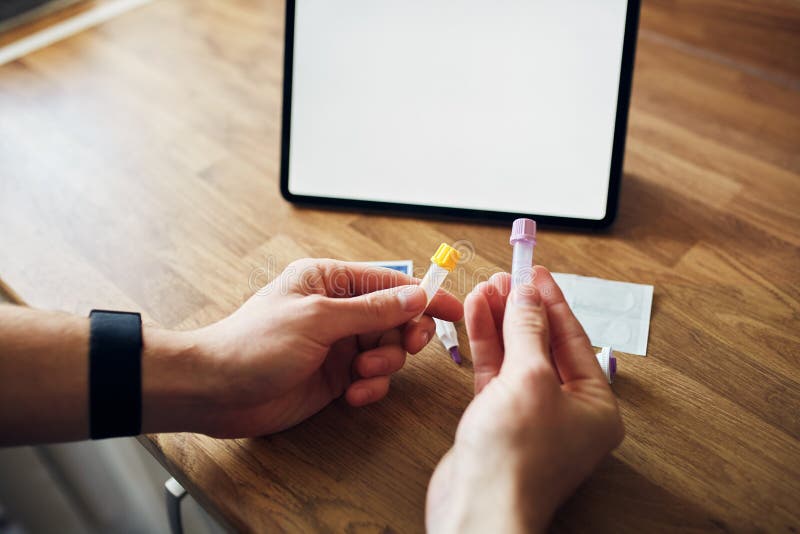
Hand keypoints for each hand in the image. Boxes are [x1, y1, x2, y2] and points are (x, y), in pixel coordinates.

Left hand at [143, 259, 462, 437]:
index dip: (424, 296)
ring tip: (359, 375)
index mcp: (329, 281)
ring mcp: (336, 345)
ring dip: (383, 367)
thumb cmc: (254, 343)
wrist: (216, 391)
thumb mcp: (318, 319)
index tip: (453, 311)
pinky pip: (370, 380)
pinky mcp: (334, 376)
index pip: (390, 283)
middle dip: (402, 337)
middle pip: (395, 319)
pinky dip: (369, 388)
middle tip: (404, 348)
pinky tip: (350, 395)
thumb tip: (415, 295)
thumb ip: (372, 310)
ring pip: (386, 352)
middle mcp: (336, 310)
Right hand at [426, 267, 623, 532]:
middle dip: (523, 309)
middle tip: (507, 277)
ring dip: (501, 321)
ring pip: (517, 356)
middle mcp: (567, 410)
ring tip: (487, 288)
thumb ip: (528, 331)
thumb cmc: (517, 459)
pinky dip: (486, 343)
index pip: (574, 338)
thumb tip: (528, 296)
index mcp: (595, 405)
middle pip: (544, 345)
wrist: (478, 507)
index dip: (552, 301)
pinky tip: (476, 316)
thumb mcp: (530, 378)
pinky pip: (496, 372)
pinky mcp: (499, 420)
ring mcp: (531, 415)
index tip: (536, 272)